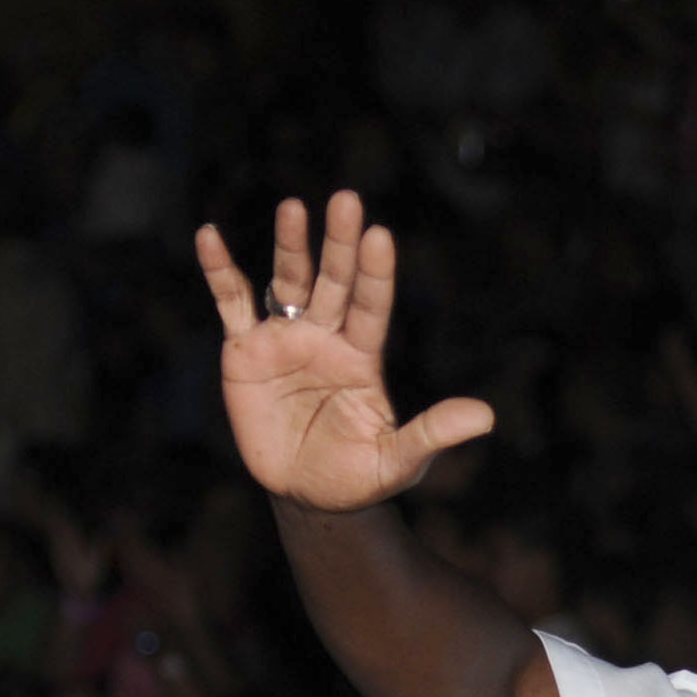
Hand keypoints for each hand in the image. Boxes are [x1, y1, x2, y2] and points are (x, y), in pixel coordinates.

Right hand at [196, 191, 495, 511]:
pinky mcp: (244, 351)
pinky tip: (210, 235)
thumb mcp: (399, 460)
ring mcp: (284, 339)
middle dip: (339, 243)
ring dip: (290, 245)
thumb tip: (486, 417)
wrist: (307, 496)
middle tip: (347, 200)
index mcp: (361, 356)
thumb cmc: (358, 476)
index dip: (374, 273)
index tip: (380, 236)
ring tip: (294, 208)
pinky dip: (219, 270)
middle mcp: (325, 337)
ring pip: (287, 281)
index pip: (370, 305)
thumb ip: (433, 433)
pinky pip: (230, 302)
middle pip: (333, 281)